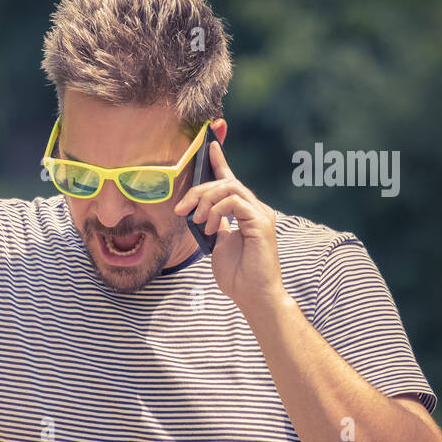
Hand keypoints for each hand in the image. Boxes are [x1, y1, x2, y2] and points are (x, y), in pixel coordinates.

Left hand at [173, 140, 283, 314]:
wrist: (253, 296)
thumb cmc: (238, 275)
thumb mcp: (218, 245)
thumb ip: (214, 226)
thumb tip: (200, 214)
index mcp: (246, 212)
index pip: (231, 181)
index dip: (219, 162)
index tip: (208, 146)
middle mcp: (256, 209)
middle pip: (225, 182)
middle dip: (198, 191)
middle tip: (181, 210)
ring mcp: (260, 215)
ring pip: (229, 188)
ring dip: (205, 201)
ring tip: (195, 221)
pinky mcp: (261, 223)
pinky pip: (234, 202)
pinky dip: (216, 211)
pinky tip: (209, 226)